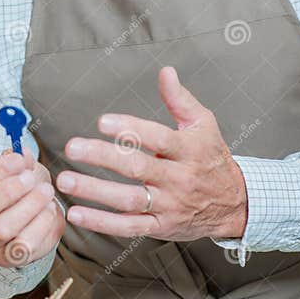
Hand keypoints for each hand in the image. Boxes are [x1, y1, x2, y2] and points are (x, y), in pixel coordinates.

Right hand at [0, 149, 64, 267]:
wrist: (39, 211)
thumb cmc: (23, 186)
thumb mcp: (21, 167)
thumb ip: (20, 159)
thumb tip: (22, 154)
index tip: (18, 160)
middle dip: (6, 192)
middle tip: (30, 179)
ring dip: (27, 207)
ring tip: (46, 191)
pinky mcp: (5, 257)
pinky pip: (21, 246)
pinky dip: (40, 225)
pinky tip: (49, 210)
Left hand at [56, 66, 247, 240]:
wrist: (234, 203)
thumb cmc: (211, 157)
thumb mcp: (203, 124)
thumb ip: (180, 99)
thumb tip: (165, 71)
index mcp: (189, 150)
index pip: (158, 139)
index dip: (131, 129)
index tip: (103, 122)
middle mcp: (179, 179)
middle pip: (138, 168)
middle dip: (103, 157)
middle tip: (73, 148)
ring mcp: (169, 205)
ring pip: (129, 200)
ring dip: (95, 191)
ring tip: (65, 180)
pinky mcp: (160, 227)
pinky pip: (129, 227)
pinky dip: (102, 222)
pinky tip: (76, 212)